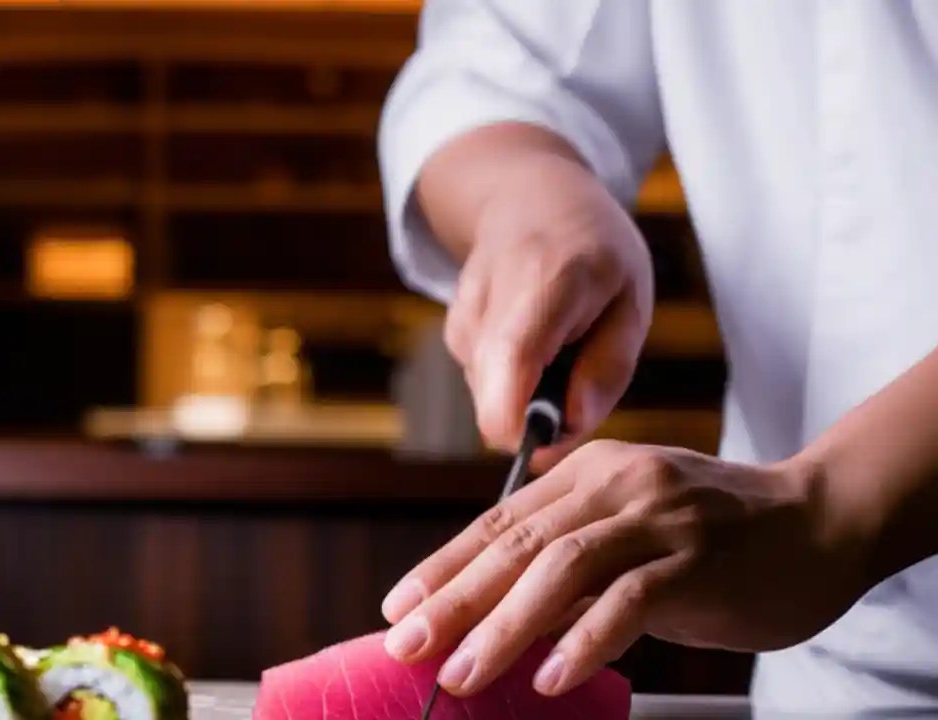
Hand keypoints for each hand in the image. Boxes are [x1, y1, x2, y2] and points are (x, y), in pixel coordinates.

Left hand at [378, 440, 869, 697]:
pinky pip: (629, 599)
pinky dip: (584, 640)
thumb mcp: (628, 532)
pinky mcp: (698, 557)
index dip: (444, 565)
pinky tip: (550, 675)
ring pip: (561, 568)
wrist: (820, 518)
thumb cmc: (714, 536)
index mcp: (588, 474)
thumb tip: (492, 612)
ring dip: (504, 625)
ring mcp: (658, 518)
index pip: (499, 521)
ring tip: (465, 672)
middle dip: (454, 600)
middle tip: (409, 644)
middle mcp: (615, 486)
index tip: (400, 606)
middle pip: (517, 544)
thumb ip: (566, 562)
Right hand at [430, 152, 653, 468]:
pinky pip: (489, 387)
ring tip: (561, 348)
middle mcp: (491, 299)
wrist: (529, 199)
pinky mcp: (454, 335)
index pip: (512, 358)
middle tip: (580, 386)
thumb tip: (567, 428)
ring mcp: (464, 318)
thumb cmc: (595, 252)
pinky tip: (535, 342)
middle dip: (539, 419)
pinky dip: (516, 381)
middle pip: (496, 401)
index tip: (545, 442)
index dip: (519, 419)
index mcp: (549, 279)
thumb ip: (607, 369)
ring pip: (494, 400)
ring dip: (531, 396)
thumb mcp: (631, 301)